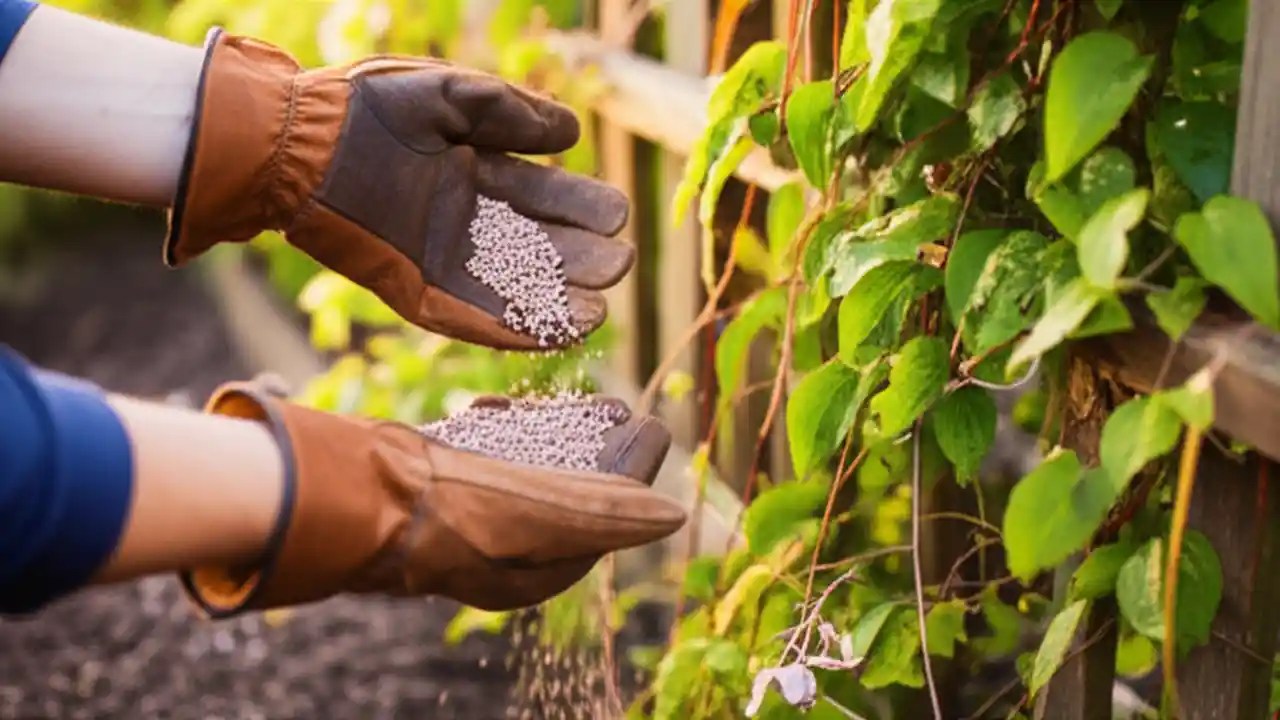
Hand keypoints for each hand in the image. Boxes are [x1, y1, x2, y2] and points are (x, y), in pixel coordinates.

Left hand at [165, 30, 631, 349]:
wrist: (298, 141)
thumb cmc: (366, 107)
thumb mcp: (452, 97)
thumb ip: (513, 114)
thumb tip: (574, 136)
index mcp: (470, 172)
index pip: (538, 195)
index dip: (578, 205)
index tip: (618, 213)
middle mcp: (459, 221)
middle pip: (535, 247)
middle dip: (580, 257)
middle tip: (622, 261)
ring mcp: (438, 260)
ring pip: (512, 289)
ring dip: (558, 300)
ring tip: (605, 304)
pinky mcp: (415, 292)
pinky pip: (474, 320)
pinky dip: (516, 330)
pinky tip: (558, 332)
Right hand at [180, 386, 683, 615]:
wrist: (361, 493)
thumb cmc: (463, 513)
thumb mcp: (553, 514)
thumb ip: (611, 514)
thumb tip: (675, 517)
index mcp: (533, 571)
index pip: (599, 525)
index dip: (628, 477)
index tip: (648, 430)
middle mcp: (499, 551)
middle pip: (563, 493)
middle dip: (591, 448)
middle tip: (615, 407)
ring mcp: (462, 516)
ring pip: (520, 469)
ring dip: (549, 433)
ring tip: (574, 399)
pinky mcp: (430, 485)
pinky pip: (474, 457)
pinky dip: (494, 432)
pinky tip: (492, 410)